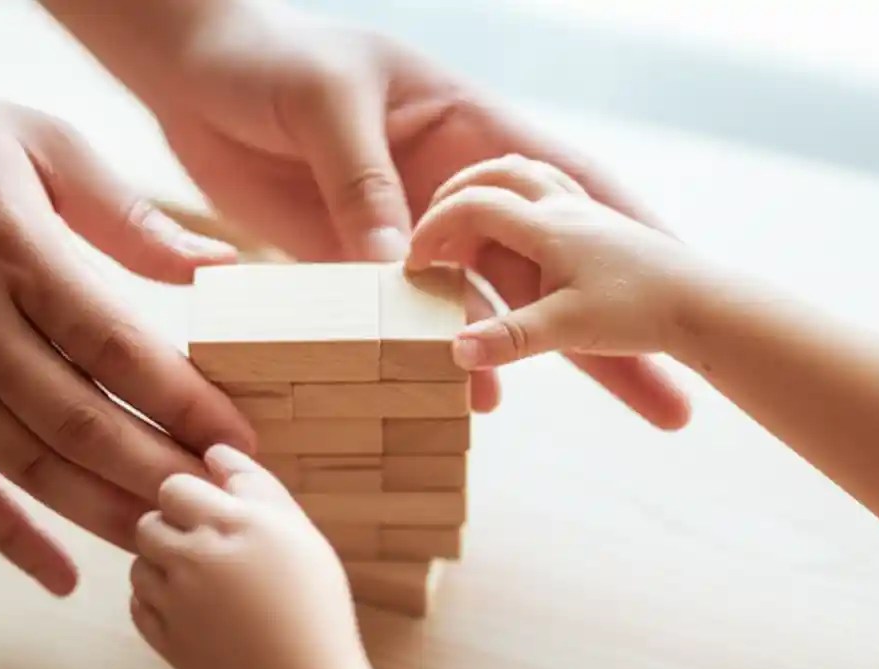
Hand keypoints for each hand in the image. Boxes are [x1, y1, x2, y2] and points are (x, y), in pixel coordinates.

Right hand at [0, 77, 254, 594]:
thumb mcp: (40, 142)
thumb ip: (127, 214)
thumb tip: (217, 265)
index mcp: (18, 253)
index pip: (116, 345)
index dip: (183, 400)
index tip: (241, 440)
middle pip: (80, 421)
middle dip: (159, 470)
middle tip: (223, 505)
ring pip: (29, 466)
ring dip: (103, 511)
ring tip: (170, 541)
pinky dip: (7, 535)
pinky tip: (60, 577)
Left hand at [76, 1, 687, 426]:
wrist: (192, 73)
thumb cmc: (267, 59)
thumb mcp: (326, 102)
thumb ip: (363, 182)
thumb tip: (403, 270)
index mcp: (463, 126)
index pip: (566, 180)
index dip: (631, 230)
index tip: (687, 283)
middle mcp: (450, 182)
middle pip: (548, 260)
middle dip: (609, 321)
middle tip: (667, 391)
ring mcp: (406, 225)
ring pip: (487, 298)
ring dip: (535, 350)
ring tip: (595, 401)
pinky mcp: (353, 255)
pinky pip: (408, 315)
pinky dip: (443, 351)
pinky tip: (476, 392)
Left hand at [131, 445, 388, 668]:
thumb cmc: (312, 605)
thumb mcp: (298, 530)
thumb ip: (254, 484)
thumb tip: (216, 451)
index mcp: (231, 523)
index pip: (174, 486)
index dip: (193, 498)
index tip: (216, 516)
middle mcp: (194, 556)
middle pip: (149, 522)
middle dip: (173, 530)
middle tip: (212, 551)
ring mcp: (173, 601)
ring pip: (138, 562)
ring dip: (163, 567)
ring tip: (207, 584)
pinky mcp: (161, 638)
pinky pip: (137, 603)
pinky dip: (158, 602)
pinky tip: (197, 610)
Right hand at [408, 155, 702, 366]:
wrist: (708, 303)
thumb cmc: (640, 314)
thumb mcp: (567, 330)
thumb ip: (507, 338)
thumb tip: (455, 353)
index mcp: (546, 227)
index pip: (472, 207)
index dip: (435, 229)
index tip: (414, 263)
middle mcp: (564, 208)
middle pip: (496, 174)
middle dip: (454, 196)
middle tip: (428, 227)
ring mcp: (586, 211)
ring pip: (527, 172)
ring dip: (489, 186)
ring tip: (466, 216)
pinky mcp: (605, 223)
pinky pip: (555, 186)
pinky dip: (524, 193)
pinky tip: (524, 223)